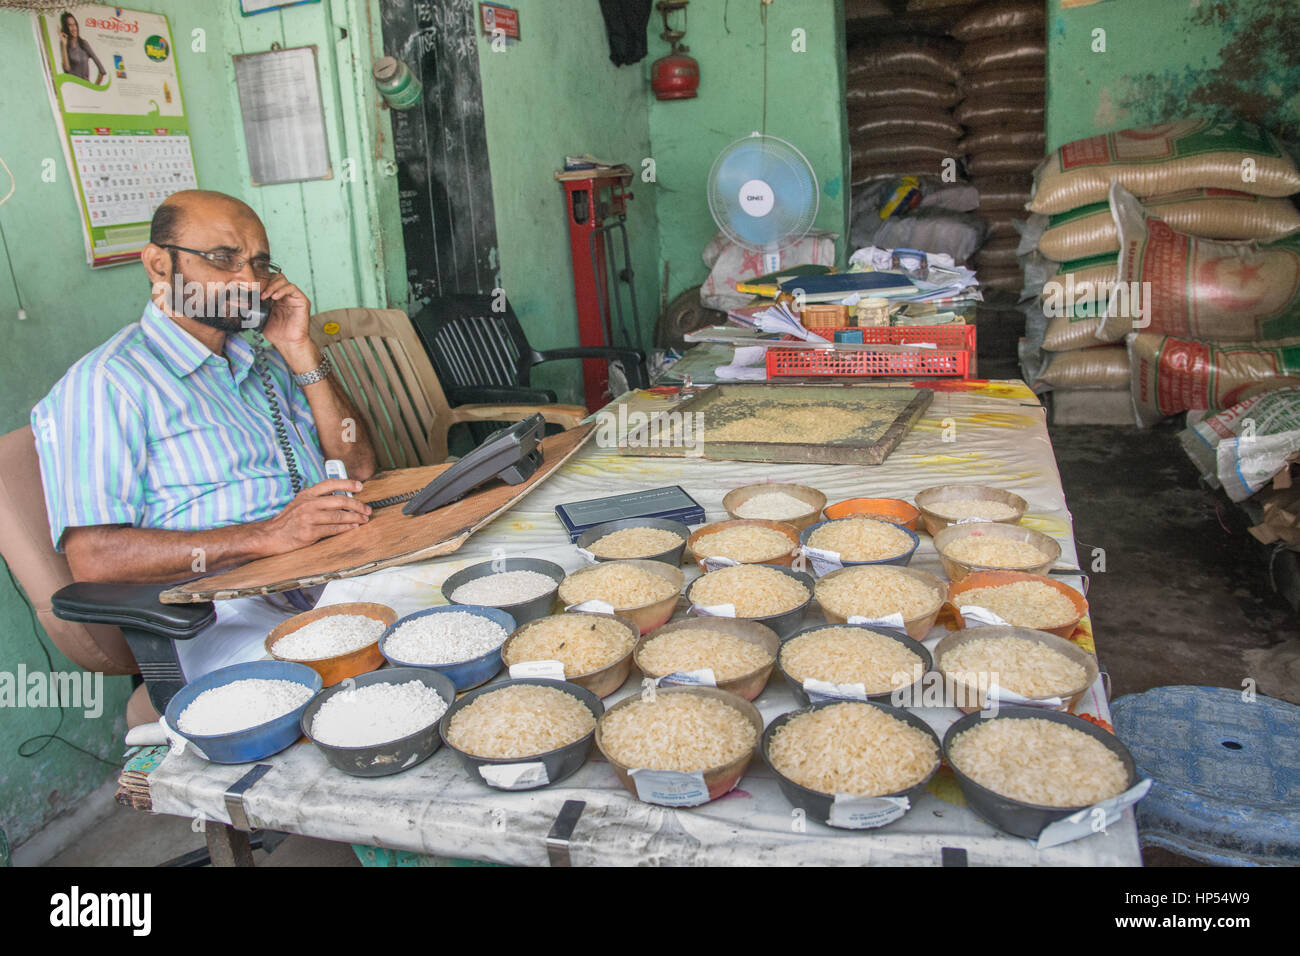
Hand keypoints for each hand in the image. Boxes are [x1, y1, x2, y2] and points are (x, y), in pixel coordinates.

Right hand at [255, 479, 370, 553]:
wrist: (271, 536)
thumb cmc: (288, 520)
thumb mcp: (300, 503)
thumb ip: (318, 499)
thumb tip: (343, 499)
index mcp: (307, 494)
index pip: (330, 483)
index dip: (347, 483)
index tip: (360, 486)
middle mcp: (309, 504)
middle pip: (340, 501)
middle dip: (357, 505)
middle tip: (367, 509)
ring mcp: (309, 518)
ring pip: (339, 516)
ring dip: (355, 518)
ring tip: (364, 519)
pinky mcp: (310, 532)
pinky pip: (333, 529)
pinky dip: (346, 528)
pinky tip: (353, 527)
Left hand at [256, 273, 311, 352]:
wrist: (288, 343)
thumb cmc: (276, 333)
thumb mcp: (258, 317)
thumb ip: (251, 308)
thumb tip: (237, 300)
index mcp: (275, 298)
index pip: (267, 281)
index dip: (259, 282)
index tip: (250, 288)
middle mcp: (284, 295)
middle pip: (275, 277)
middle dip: (265, 282)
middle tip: (257, 291)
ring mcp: (293, 297)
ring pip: (283, 280)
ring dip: (271, 286)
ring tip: (264, 296)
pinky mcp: (301, 300)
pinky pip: (292, 288)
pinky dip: (282, 290)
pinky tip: (274, 297)